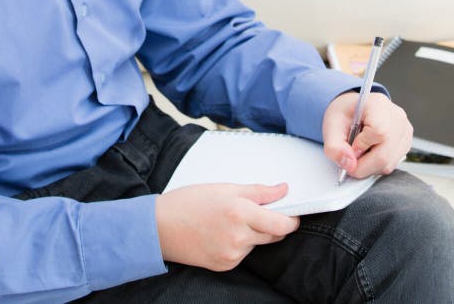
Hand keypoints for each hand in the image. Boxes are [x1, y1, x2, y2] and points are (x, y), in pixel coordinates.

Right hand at [155, 182, 299, 270]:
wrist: (159, 228)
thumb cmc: (188, 202)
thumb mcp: (224, 188)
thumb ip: (258, 191)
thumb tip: (283, 190)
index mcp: (239, 212)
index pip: (281, 223)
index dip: (292, 219)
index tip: (294, 214)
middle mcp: (238, 236)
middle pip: (273, 235)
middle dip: (273, 223)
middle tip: (257, 211)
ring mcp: (231, 254)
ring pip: (257, 243)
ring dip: (254, 233)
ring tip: (230, 220)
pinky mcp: (225, 265)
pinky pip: (244, 253)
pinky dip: (240, 243)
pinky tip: (222, 233)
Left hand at [322, 91, 412, 178]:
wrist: (353, 110)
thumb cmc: (345, 114)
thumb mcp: (331, 126)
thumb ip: (334, 146)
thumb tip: (348, 164)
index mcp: (378, 104)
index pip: (379, 132)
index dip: (362, 146)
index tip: (350, 147)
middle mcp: (396, 116)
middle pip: (385, 154)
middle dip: (363, 164)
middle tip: (350, 159)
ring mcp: (404, 130)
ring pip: (389, 163)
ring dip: (369, 166)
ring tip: (359, 153)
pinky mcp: (406, 143)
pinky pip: (392, 164)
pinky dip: (377, 165)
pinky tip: (369, 154)